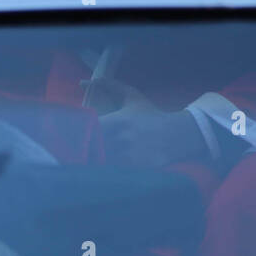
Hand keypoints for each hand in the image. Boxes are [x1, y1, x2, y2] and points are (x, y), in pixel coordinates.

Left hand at [90, 77, 208, 168]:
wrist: (178, 133)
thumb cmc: (152, 114)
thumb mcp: (133, 97)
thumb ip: (110, 86)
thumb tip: (82, 82)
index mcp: (118, 121)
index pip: (88, 131)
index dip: (79, 135)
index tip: (76, 136)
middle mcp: (122, 139)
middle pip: (92, 149)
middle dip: (86, 150)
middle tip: (81, 151)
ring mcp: (129, 156)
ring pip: (102, 163)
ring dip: (97, 162)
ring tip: (96, 160)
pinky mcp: (136, 169)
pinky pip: (115, 173)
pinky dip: (109, 172)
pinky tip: (110, 169)